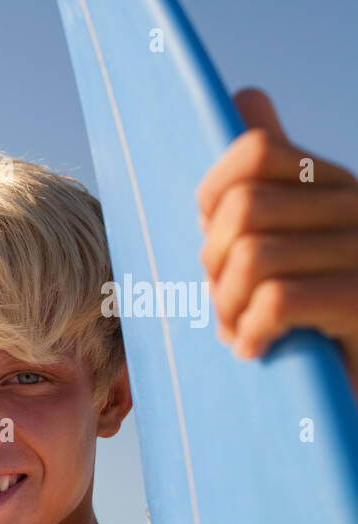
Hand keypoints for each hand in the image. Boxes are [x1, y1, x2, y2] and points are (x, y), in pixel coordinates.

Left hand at [196, 88, 357, 369]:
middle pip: (243, 209)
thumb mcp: (286, 240)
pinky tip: (256, 349)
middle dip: (213, 264)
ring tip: (240, 332)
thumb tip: (247, 97)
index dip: (211, 198)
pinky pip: (278, 300)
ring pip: (253, 257)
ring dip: (228, 307)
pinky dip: (250, 331)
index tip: (212, 242)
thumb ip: (270, 176)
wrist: (342, 396)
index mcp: (334, 186)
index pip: (256, 151)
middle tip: (224, 303)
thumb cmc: (308, 318)